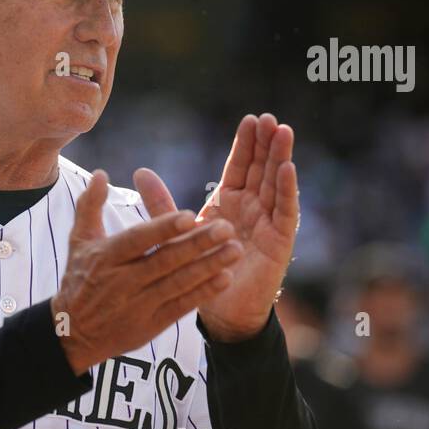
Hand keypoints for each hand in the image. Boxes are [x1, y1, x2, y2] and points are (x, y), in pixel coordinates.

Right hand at [52, 170, 242, 373]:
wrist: (72, 332)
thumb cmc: (79, 280)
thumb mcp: (79, 242)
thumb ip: (90, 206)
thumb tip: (102, 173)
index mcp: (106, 257)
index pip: (137, 240)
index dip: (163, 229)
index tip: (190, 216)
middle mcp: (121, 281)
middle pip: (164, 260)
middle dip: (197, 244)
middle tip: (227, 228)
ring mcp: (137, 305)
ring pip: (177, 283)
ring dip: (209, 267)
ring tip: (235, 250)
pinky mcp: (149, 325)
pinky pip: (180, 307)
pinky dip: (202, 293)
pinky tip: (224, 278)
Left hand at [133, 113, 298, 342]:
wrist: (217, 309)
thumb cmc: (198, 270)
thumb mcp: (177, 231)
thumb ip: (161, 202)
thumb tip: (139, 171)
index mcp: (229, 203)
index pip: (240, 166)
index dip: (246, 144)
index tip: (249, 119)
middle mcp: (251, 208)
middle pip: (261, 169)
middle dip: (266, 143)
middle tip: (268, 118)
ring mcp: (267, 222)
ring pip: (276, 183)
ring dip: (280, 158)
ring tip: (283, 132)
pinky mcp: (279, 241)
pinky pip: (285, 211)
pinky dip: (287, 189)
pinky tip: (288, 168)